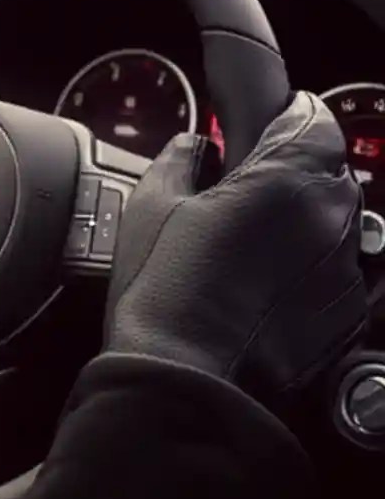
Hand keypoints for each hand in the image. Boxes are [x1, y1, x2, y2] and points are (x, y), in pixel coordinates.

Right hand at [104, 91, 366, 401]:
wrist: (184, 382)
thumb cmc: (164, 292)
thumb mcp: (151, 206)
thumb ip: (180, 158)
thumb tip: (192, 147)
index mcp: (288, 177)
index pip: (312, 116)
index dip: (281, 119)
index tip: (257, 132)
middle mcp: (334, 218)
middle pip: (328, 171)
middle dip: (289, 176)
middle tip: (236, 199)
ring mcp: (347, 271)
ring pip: (334, 225)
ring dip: (299, 227)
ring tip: (245, 253)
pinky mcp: (348, 316)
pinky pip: (335, 274)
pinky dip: (306, 274)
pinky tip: (259, 291)